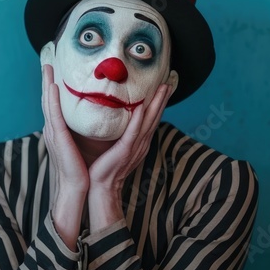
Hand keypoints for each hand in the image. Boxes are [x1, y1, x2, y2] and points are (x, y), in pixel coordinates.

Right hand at [41, 64, 89, 194]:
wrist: (76, 186)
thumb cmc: (82, 167)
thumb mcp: (82, 143)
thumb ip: (84, 129)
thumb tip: (96, 117)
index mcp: (59, 129)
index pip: (54, 103)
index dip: (52, 86)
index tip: (55, 70)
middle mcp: (53, 128)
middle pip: (48, 99)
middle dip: (47, 80)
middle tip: (47, 61)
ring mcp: (53, 132)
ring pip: (48, 103)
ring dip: (47, 84)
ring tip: (47, 67)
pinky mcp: (57, 137)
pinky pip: (54, 115)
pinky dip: (52, 100)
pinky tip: (52, 87)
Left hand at [86, 83, 172, 230]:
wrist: (101, 186)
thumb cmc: (105, 166)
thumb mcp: (115, 145)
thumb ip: (119, 132)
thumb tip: (116, 116)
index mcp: (140, 141)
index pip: (151, 119)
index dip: (158, 103)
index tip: (163, 87)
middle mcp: (142, 143)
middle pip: (155, 117)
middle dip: (162, 100)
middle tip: (168, 82)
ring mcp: (135, 147)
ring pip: (149, 122)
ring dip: (156, 105)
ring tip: (162, 89)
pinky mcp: (125, 150)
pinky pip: (134, 133)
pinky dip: (139, 120)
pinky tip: (142, 107)